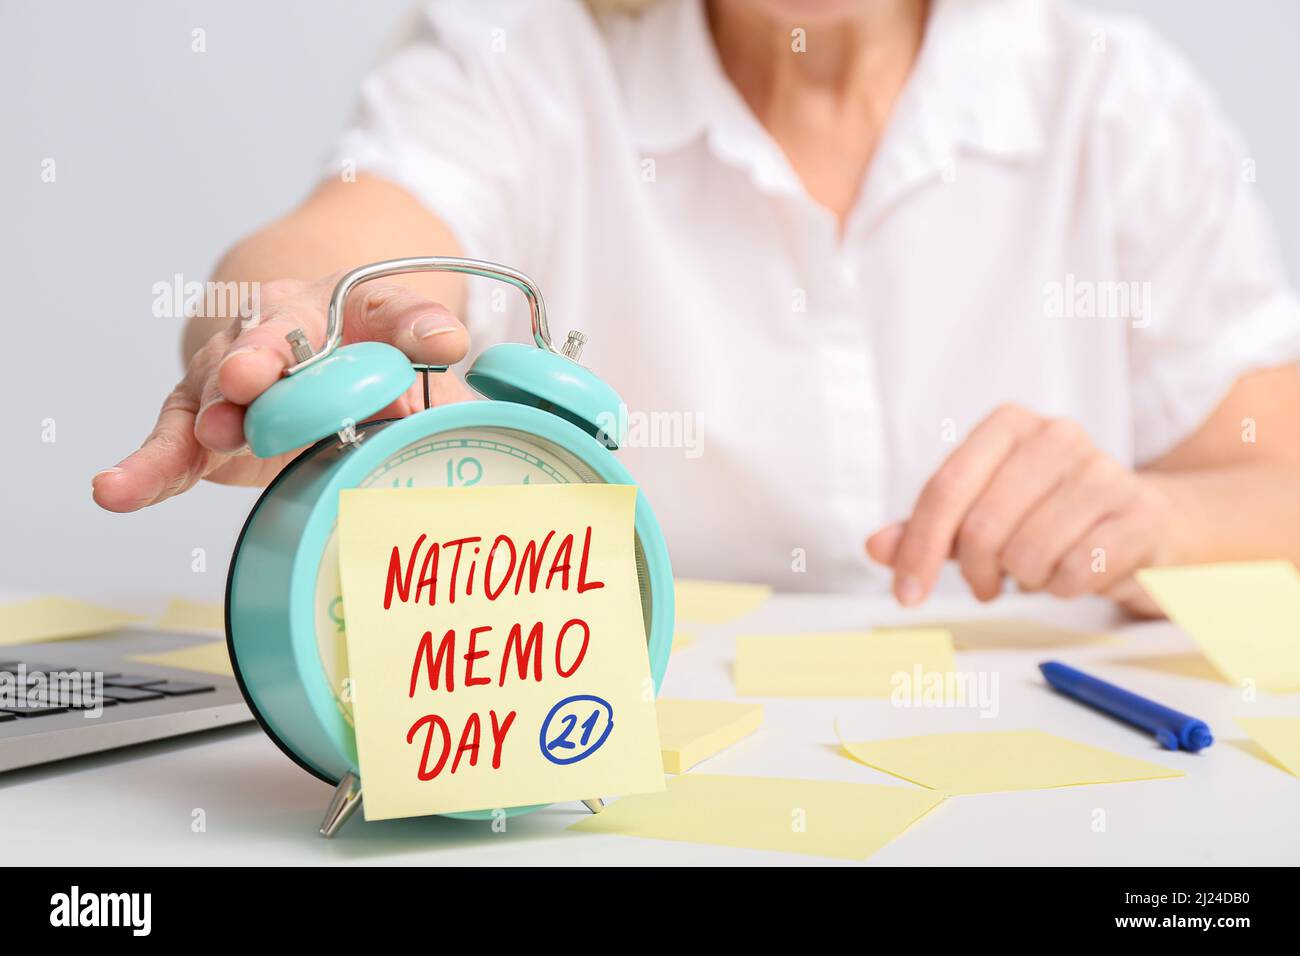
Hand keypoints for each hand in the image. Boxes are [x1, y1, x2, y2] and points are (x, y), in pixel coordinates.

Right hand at [93, 273, 472, 511]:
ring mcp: (236, 363)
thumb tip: (440, 414)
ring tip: (220, 432)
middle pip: (280, 334)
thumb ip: (436, 391)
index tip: (442, 343)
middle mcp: (288, 322)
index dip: (417, 327)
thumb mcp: (415, 376)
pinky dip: (147, 467)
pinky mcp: (200, 412)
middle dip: (267, 356)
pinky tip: (117, 488)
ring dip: (218, 409)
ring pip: (220, 382)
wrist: (302, 348)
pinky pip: (175, 440)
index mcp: (358, 306)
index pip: (395, 309)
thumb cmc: (369, 362)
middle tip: (257, 378)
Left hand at [866, 404, 1174, 612]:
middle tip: (987, 585)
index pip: (945, 488)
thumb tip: (876, 546)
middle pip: (981, 526)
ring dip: (1024, 580)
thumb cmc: (1052, 515)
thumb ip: (928, 530)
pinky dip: (1063, 587)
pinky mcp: (1141, 515)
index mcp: (1009, 426)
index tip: (906, 594)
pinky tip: (1073, 572)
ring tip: (1038, 569)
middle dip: (974, 572)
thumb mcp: (984, 515)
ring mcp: (1105, 471)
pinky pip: (1075, 572)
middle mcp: (1057, 436)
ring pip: (1027, 553)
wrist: (1150, 522)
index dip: (918, 547)